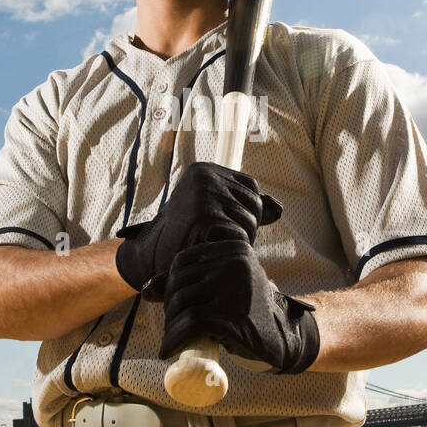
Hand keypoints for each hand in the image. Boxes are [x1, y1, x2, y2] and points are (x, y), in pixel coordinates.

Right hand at [115, 161, 281, 297]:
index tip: (225, 226)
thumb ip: (241, 206)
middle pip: (254, 205)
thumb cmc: (182, 236)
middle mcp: (205, 176)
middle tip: (217, 240)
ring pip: (249, 222)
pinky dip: (229, 248)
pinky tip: (211, 250)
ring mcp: (205, 193)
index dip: (246, 213)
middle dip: (244, 229)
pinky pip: (239, 235)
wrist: (148, 256)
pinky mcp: (205, 214)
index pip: (251, 188)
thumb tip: (278, 209)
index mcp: (205, 170)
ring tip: (212, 244)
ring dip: (238, 241)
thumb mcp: (211, 211)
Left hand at [160, 237, 319, 374]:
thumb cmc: (248, 308)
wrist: (282, 335)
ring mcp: (234, 288)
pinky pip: (190, 324)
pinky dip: (175, 339)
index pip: (183, 260)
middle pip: (179, 282)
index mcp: (234, 248)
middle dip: (169, 307)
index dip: (170, 283)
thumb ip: (203, 274)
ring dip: (170, 326)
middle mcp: (235, 262)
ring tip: (172, 339)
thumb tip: (152, 287)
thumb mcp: (231, 281)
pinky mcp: (232, 315)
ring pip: (182, 303)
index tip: (172, 303)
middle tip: (172, 325)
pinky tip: (169, 350)